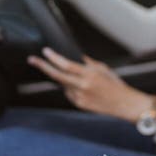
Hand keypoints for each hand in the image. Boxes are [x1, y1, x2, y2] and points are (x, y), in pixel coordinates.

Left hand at [28, 47, 153, 120]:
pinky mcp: (79, 104)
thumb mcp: (104, 69)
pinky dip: (71, 89)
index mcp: (90, 74)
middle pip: (57, 75)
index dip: (54, 57)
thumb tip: (75, 56)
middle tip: (32, 60)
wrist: (123, 104)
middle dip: (43, 66)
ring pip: (63, 85)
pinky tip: (83, 89)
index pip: (67, 64)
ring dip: (63, 79)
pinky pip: (69, 94)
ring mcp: (79, 97)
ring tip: (78, 79)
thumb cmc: (116, 85)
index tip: (46, 51)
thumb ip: (87, 63)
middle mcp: (83, 86)